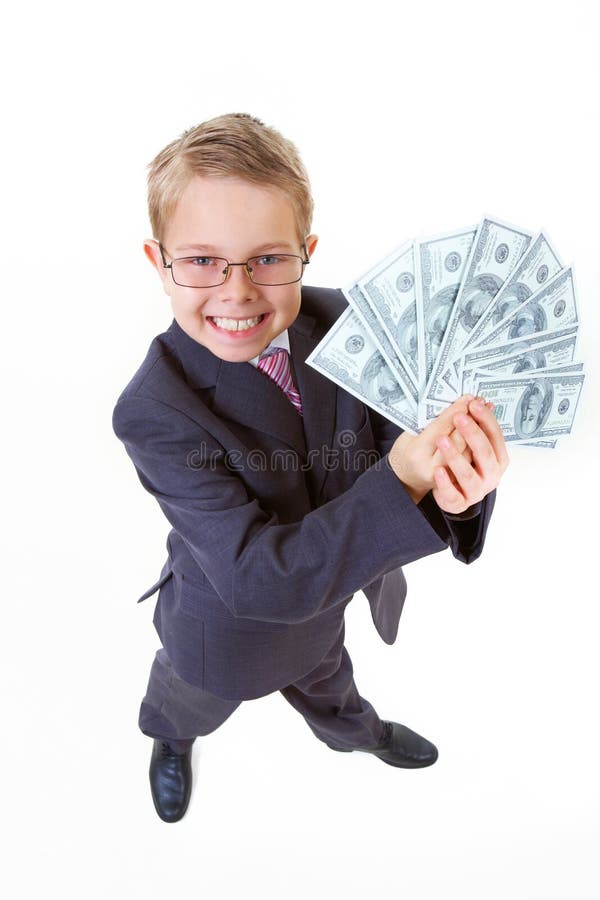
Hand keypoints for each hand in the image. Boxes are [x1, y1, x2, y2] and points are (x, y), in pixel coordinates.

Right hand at [389, 395, 475, 502]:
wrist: (408, 479)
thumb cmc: (407, 452)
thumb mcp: (409, 434)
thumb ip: (430, 423)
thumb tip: (457, 405)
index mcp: (417, 452)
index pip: (441, 428)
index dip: (456, 411)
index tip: (466, 398)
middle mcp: (432, 467)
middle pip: (458, 441)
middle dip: (470, 419)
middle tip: (477, 402)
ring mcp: (447, 478)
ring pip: (470, 452)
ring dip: (480, 428)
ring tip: (485, 409)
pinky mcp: (460, 484)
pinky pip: (475, 461)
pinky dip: (484, 441)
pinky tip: (487, 426)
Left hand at [432, 397, 509, 513]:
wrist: (444, 488)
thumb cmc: (458, 461)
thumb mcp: (467, 443)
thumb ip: (472, 426)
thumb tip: (473, 399)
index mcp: (498, 458)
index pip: (495, 436)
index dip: (485, 419)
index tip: (474, 403)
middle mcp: (491, 475)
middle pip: (484, 453)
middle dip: (472, 433)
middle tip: (459, 416)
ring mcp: (476, 491)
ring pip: (468, 475)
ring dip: (456, 456)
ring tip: (442, 440)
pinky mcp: (458, 503)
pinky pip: (452, 494)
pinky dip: (445, 483)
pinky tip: (438, 471)